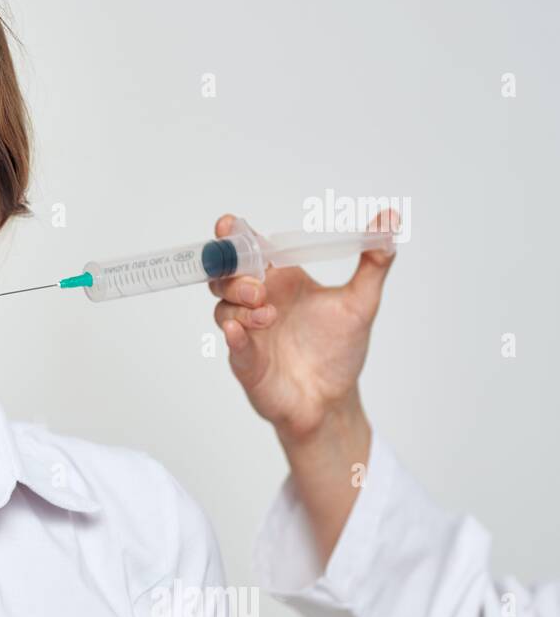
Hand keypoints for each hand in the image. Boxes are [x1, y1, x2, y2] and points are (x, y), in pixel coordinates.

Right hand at [209, 209, 399, 445]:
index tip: (230, 224)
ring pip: (224, 308)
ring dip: (240, 305)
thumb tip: (391, 218)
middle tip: (260, 287)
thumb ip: (373, 262)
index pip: (251, 250)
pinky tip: (238, 330)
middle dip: (234, 273)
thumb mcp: (361, 302)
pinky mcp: (246, 361)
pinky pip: (231, 344)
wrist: (333, 398)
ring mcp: (248, 332)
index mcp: (281, 281)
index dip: (235, 236)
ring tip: (268, 314)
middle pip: (226, 276)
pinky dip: (233, 334)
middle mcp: (259, 303)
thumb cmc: (338, 350)